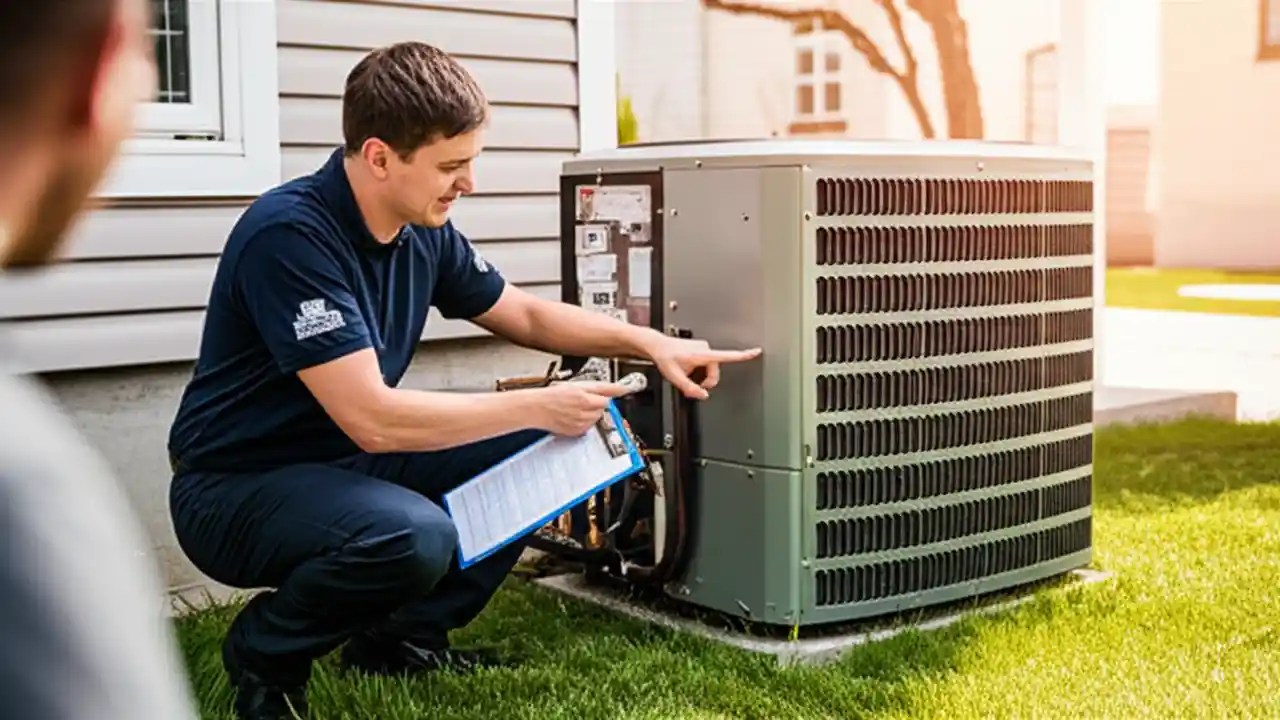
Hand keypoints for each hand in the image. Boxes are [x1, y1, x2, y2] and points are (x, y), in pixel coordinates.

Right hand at [531, 381, 630, 435]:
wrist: (536, 409)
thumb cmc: (552, 396)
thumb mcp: (575, 385)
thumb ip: (598, 387)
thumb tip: (616, 388)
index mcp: (584, 399)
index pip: (608, 395)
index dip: (616, 391)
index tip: (626, 389)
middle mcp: (585, 413)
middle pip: (603, 406)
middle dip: (597, 402)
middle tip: (584, 398)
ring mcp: (581, 424)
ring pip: (597, 416)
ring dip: (592, 412)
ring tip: (577, 407)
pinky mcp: (577, 432)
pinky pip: (589, 426)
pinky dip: (585, 421)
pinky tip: (573, 415)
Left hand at [644, 335, 761, 399]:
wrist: (658, 346)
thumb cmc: (665, 357)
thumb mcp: (675, 377)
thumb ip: (690, 388)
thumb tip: (703, 395)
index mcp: (702, 354)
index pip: (727, 355)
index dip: (743, 355)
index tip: (756, 352)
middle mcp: (705, 348)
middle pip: (715, 371)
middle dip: (707, 381)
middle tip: (692, 385)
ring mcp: (703, 347)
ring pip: (711, 368)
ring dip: (702, 375)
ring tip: (687, 374)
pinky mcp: (701, 348)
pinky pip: (706, 363)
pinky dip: (700, 369)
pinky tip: (688, 368)